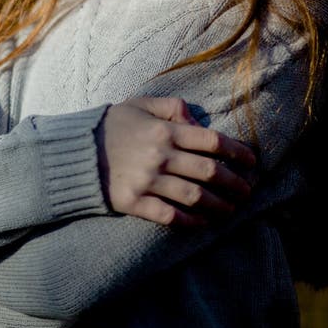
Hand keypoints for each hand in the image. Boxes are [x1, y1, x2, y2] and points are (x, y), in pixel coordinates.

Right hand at [96, 96, 255, 225]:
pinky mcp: (134, 202)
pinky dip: (191, 222)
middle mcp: (159, 156)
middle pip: (209, 171)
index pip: (211, 141)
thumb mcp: (140, 104)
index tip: (252, 161)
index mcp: (163, 130)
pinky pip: (170, 216)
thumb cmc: (111, 125)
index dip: (237, 151)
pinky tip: (204, 223)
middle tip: (248, 190)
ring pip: (195, 197)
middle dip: (235, 182)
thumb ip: (173, 107)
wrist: (74, 152)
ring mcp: (147, 181)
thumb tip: (199, 122)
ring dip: (220, 205)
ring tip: (232, 210)